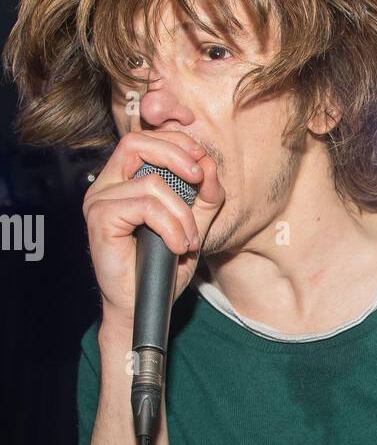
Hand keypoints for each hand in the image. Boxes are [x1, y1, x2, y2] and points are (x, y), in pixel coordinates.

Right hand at [82, 125, 223, 329]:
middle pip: (136, 142)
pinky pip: (146, 206)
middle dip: (176, 154)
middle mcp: (106, 186)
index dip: (176, 141)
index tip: (202, 161)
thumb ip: (204, 196)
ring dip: (182, 213)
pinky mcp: (100, 219)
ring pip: (151, 183)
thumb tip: (209, 164)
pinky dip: (171, 227)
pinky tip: (177, 247)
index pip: (145, 139)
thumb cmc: (162, 267)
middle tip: (200, 178)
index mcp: (123, 181)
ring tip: (188, 241)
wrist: (143, 305)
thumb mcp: (193, 226)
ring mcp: (99, 201)